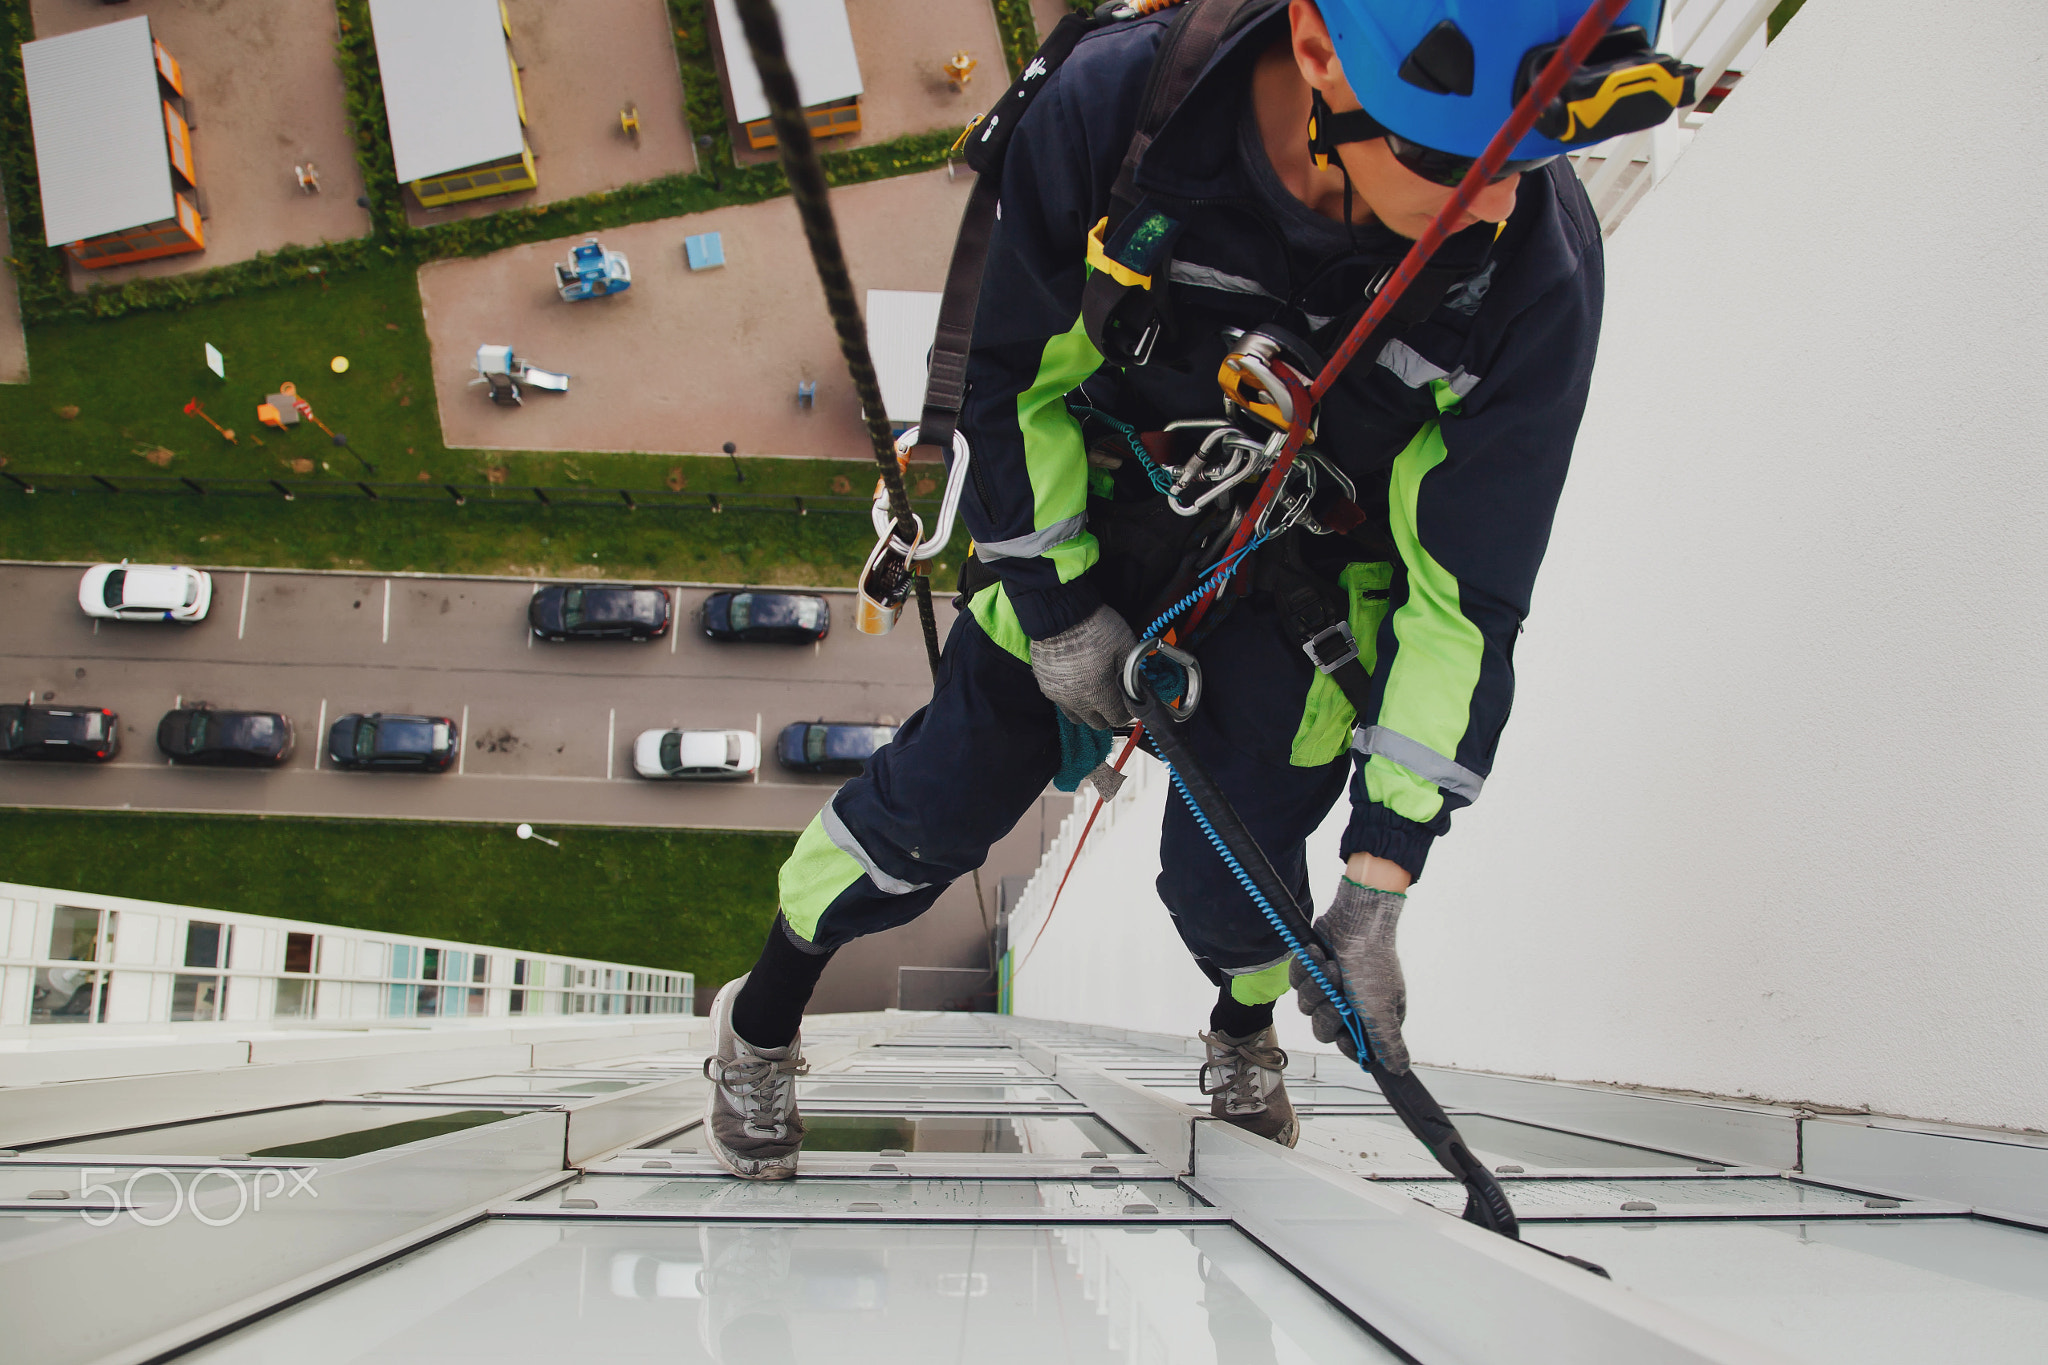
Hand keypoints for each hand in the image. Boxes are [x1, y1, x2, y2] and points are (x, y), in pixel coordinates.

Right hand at [1030, 603, 1136, 731]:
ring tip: (1092, 691)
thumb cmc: (1094, 627)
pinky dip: (1070, 698)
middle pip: (1097, 723)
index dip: (1127, 710)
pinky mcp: (1045, 685)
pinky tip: (1075, 680)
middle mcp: (1077, 701)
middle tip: (1112, 695)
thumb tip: (1139, 690)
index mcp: (1099, 693)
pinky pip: (1060, 702)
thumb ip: (1134, 674)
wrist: (1060, 613)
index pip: (1118, 718)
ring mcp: (1059, 695)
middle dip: (1107, 713)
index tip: (1128, 699)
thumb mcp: (1126, 646)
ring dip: (1087, 710)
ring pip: (1076, 717)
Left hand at [1290, 878, 1409, 1072]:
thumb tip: (1400, 1071)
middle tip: (1336, 995)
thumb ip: (1387, 1043)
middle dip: (1327, 1012)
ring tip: (1329, 966)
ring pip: (1307, 1006)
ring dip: (1316, 986)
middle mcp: (1351, 1004)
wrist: (1355, 920)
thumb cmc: (1373, 965)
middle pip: (1324, 1029)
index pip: (1353, 1047)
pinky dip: (1305, 969)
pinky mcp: (1313, 969)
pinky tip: (1316, 954)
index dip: (1345, 1043)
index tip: (1344, 1035)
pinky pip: (1298, 982)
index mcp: (1373, 1017)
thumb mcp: (1382, 1010)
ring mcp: (1330, 986)